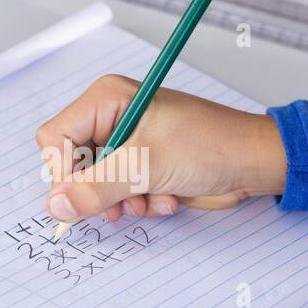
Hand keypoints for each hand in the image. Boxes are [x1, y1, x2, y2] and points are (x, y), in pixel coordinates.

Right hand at [36, 74, 287, 223]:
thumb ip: (96, 189)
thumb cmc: (210, 146)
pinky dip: (140, 201)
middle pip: (72, 165)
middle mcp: (111, 117)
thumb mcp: (146, 168)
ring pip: (95, 185)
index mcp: (106, 100)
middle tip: (121, 202)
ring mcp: (126, 142)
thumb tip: (55, 207)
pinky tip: (165, 196)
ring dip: (123, 200)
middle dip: (99, 190)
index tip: (81, 196)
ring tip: (150, 198)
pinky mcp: (141, 165)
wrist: (252, 163)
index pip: (55, 138)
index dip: (64, 172)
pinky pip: (118, 193)